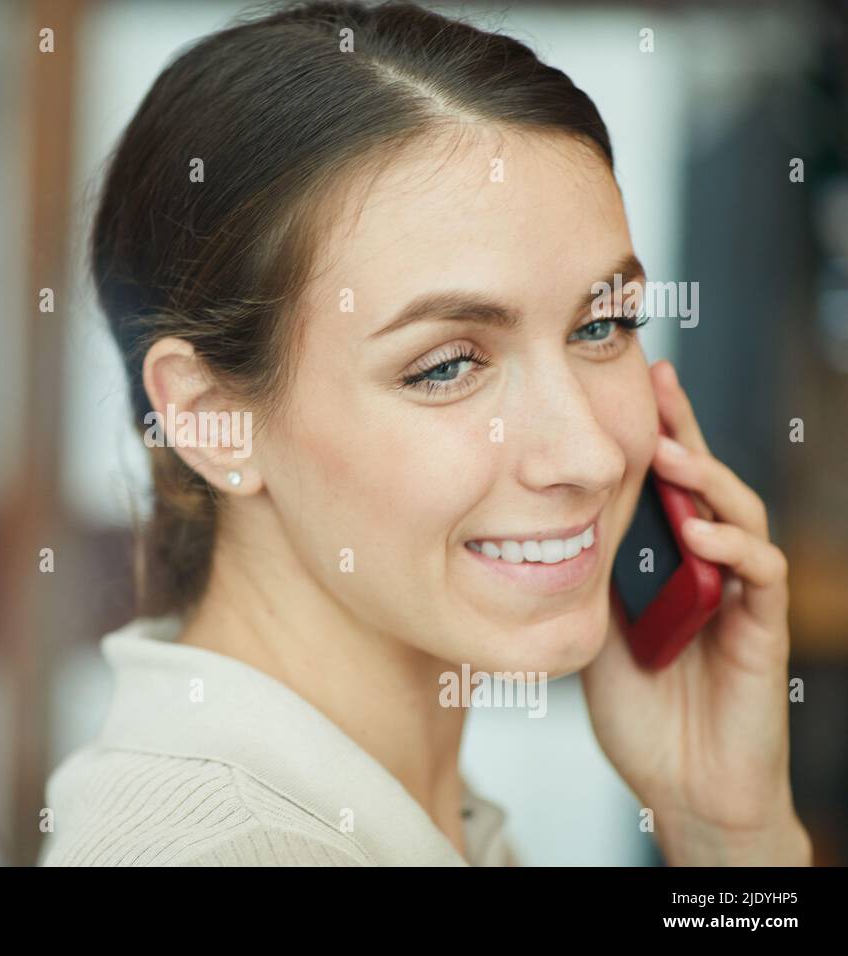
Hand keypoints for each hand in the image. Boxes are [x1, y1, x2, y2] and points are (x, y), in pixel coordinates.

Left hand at [581, 359, 811, 864]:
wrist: (683, 786)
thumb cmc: (642, 712)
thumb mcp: (594, 630)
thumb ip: (586, 580)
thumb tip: (541, 530)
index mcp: (668, 562)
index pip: (665, 485)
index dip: (653, 434)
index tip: (627, 382)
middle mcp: (710, 569)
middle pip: (705, 483)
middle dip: (683, 430)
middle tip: (657, 384)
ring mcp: (739, 596)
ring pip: (739, 516)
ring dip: (706, 481)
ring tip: (671, 453)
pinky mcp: (761, 631)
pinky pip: (757, 577)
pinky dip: (732, 549)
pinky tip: (700, 533)